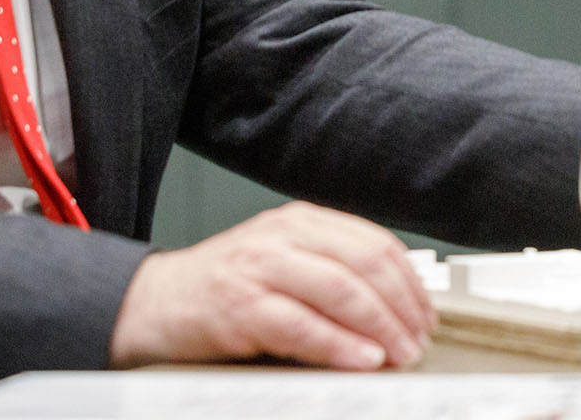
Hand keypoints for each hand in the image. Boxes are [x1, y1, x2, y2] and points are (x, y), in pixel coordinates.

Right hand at [108, 201, 433, 370]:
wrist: (153, 302)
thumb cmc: (224, 286)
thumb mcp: (283, 262)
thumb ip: (332, 270)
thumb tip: (396, 304)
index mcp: (301, 222)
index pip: (373, 242)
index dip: (409, 281)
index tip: (426, 313)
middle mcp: (283, 236)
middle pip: (363, 263)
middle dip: (401, 305)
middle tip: (419, 339)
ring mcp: (260, 268)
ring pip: (339, 290)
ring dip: (379, 326)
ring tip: (399, 353)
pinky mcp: (239, 306)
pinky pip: (301, 325)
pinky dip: (338, 345)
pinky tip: (361, 359)